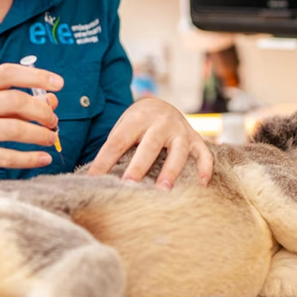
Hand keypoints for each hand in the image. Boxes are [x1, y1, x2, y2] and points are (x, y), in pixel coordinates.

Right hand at [0, 63, 61, 191]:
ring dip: (40, 135)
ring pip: (14, 129)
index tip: (59, 83)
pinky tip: (43, 158)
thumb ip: (11, 103)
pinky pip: (6, 157)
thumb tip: (52, 101)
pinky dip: (29, 158)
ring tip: (52, 139)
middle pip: (15, 100)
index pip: (7, 73)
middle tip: (54, 121)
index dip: (36, 76)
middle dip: (42, 111)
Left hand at [87, 98, 213, 188]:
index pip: (118, 141)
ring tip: (164, 190)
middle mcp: (161, 122)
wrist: (161, 106)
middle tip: (129, 185)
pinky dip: (205, 168)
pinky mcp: (196, 139)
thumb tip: (91, 177)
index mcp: (136, 119)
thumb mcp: (123, 128)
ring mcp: (180, 130)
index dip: (104, 160)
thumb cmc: (136, 125)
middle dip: (139, 166)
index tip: (93, 180)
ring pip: (178, 150)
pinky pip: (204, 153)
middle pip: (149, 145)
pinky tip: (202, 184)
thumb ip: (113, 147)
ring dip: (171, 170)